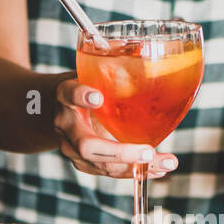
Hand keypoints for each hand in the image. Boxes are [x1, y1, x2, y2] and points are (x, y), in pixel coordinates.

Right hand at [54, 78, 176, 179]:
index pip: (69, 94)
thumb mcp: (90, 72)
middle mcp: (66, 128)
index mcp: (64, 97)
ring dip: (137, 166)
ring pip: (103, 165)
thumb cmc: (82, 86)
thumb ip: (110, 68)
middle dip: (120, 152)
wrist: (56, 110)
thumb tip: (145, 51)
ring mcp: (73, 151)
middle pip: (88, 146)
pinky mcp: (85, 164)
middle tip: (148, 151)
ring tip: (167, 162)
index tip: (97, 97)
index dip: (81, 96)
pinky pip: (111, 171)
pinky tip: (160, 168)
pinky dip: (137, 171)